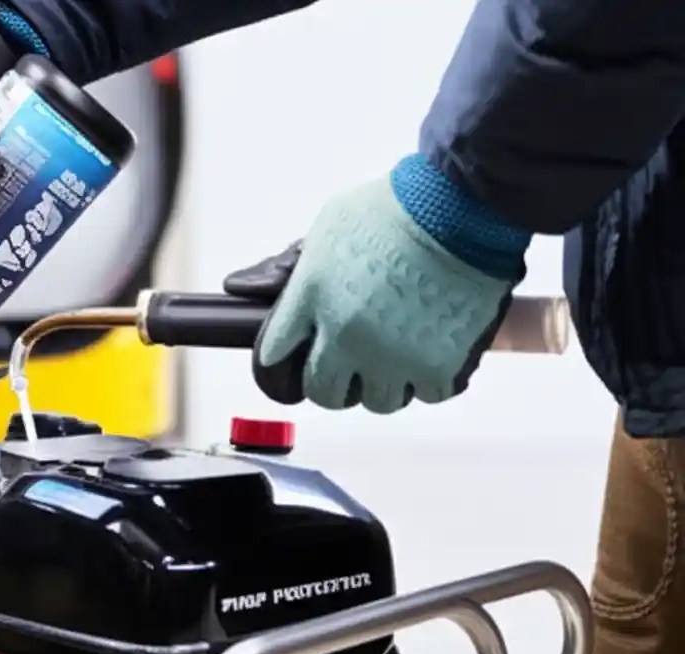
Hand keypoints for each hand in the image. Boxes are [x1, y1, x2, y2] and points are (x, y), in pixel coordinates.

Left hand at [225, 159, 528, 413]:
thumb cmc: (394, 207)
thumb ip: (285, 265)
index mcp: (311, 300)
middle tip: (349, 366)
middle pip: (323, 391)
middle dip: (333, 382)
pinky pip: (425, 394)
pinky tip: (431, 351)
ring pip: (377, 401)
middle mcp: (345, 336)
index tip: (297, 354)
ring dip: (384, 383)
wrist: (461, 206)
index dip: (285, 356)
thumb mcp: (327, 227)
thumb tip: (238, 286)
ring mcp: (391, 357)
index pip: (275, 352)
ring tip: (395, 356)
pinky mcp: (437, 367)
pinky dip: (429, 379)